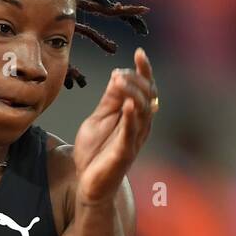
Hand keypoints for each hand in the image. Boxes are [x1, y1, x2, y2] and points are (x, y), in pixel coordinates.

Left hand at [73, 47, 156, 204]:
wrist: (88, 183)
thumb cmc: (95, 152)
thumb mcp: (99, 118)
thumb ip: (109, 100)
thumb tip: (118, 75)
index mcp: (134, 116)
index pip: (145, 89)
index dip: (144, 70)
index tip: (139, 52)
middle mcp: (140, 126)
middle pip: (147, 96)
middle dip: (135, 80)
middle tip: (119, 72)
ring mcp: (134, 139)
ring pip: (141, 111)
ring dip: (132, 92)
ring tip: (121, 80)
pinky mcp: (125, 153)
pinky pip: (131, 132)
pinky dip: (131, 116)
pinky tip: (127, 104)